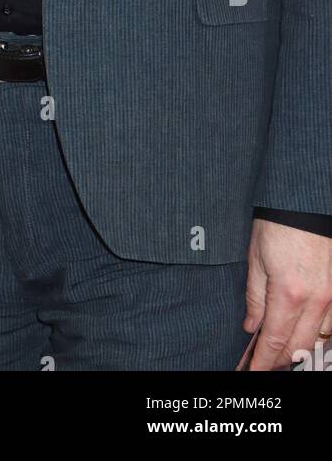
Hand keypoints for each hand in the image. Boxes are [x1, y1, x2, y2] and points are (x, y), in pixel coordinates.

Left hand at [244, 219, 331, 369]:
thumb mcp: (256, 260)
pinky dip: (313, 332)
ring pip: (315, 339)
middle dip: (277, 360)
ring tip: (276, 349)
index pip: (274, 341)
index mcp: (289, 294)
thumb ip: (254, 298)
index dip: (261, 361)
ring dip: (296, 348)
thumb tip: (252, 326)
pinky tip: (300, 331)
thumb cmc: (277, 226)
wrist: (304, 203)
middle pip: (297, 347)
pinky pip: (328, 323)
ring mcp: (330, 297)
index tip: (251, 372)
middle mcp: (315, 301)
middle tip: (259, 362)